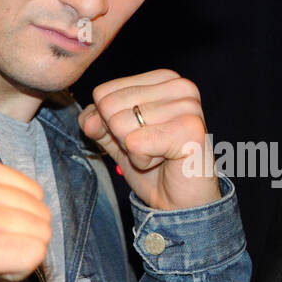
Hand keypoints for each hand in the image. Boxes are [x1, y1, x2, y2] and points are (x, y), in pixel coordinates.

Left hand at [77, 69, 220, 210]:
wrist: (182, 203)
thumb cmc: (154, 168)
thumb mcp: (116, 139)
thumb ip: (97, 122)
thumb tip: (90, 120)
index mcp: (163, 79)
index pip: (103, 93)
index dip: (110, 124)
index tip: (139, 137)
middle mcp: (179, 86)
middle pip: (109, 106)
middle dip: (121, 138)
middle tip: (150, 149)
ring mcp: (188, 106)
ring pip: (120, 124)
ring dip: (134, 151)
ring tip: (159, 154)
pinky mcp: (190, 129)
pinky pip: (136, 143)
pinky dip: (142, 161)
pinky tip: (165, 161)